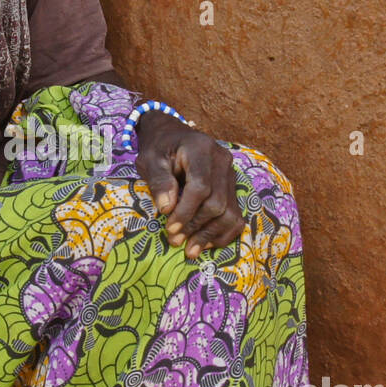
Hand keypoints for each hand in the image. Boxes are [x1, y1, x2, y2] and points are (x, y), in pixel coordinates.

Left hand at [136, 110, 244, 256]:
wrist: (172, 136)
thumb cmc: (158, 148)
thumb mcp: (150, 160)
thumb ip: (158, 181)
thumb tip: (167, 208)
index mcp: (201, 149)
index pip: (200, 186)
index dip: (186, 211)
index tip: (170, 228)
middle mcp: (222, 161)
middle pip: (217, 202)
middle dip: (195, 226)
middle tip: (174, 240)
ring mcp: (231, 175)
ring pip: (230, 213)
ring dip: (210, 235)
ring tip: (190, 250)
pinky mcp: (233, 187)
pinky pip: (235, 216)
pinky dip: (223, 233)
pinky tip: (205, 243)